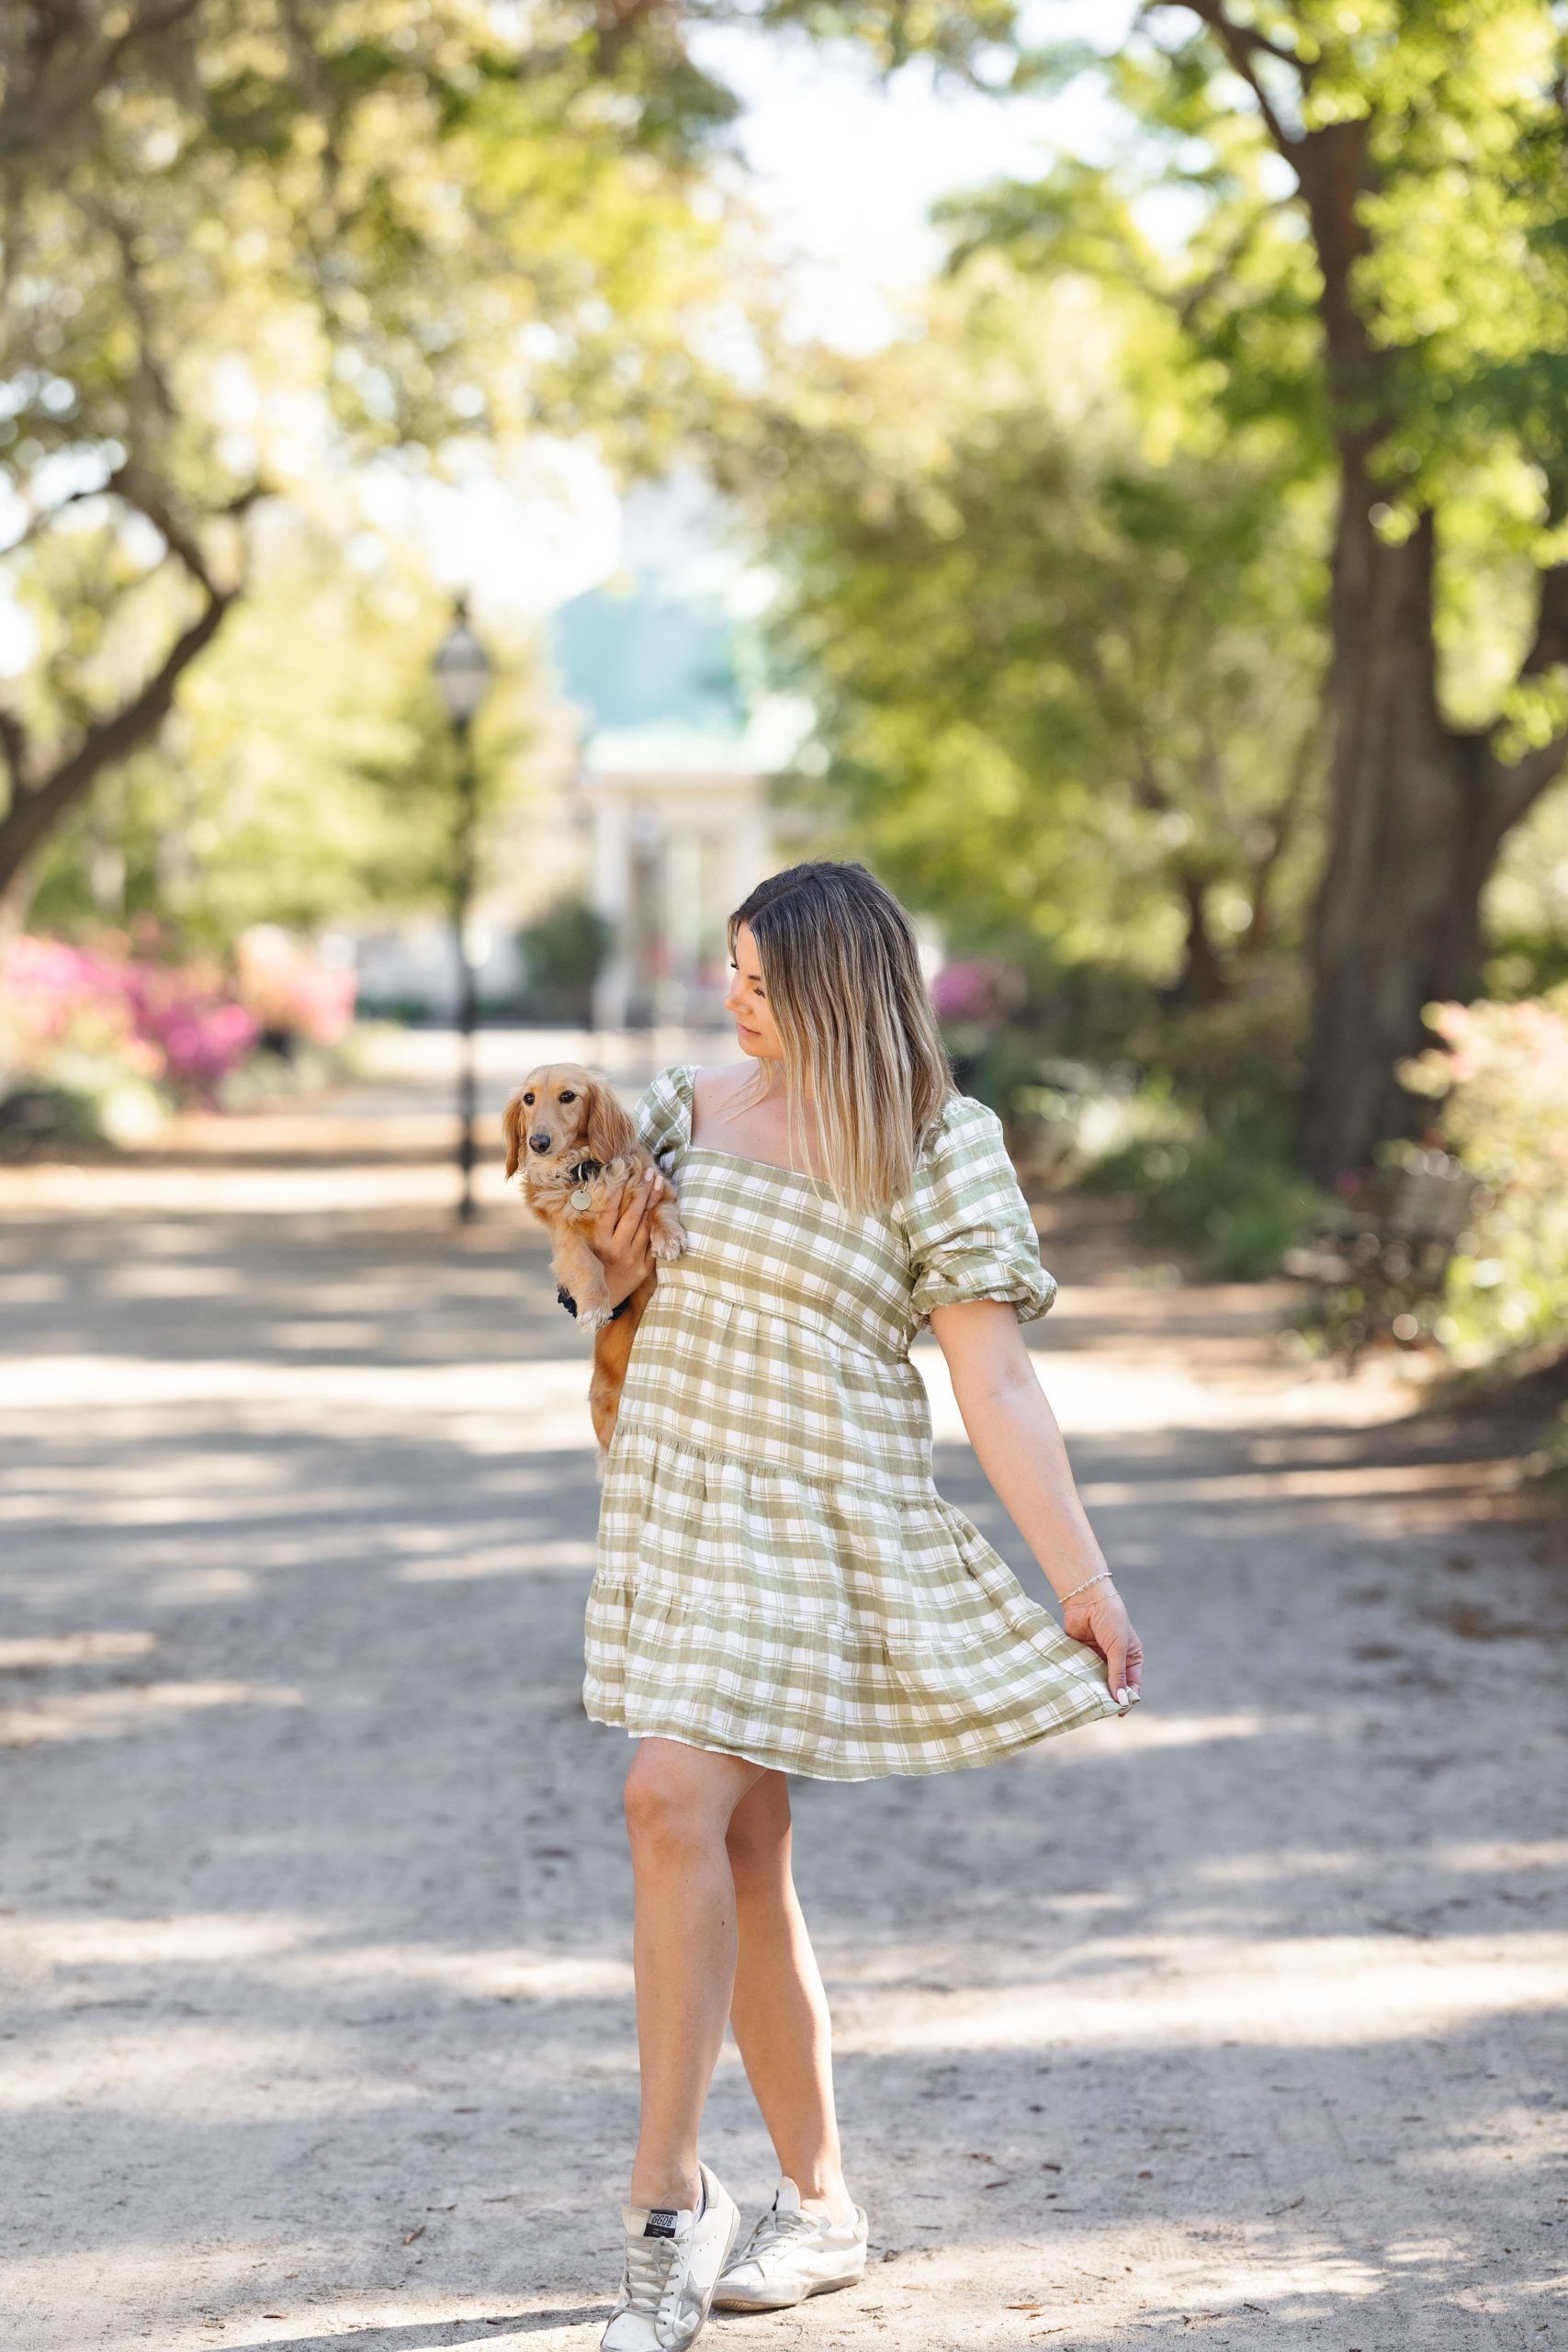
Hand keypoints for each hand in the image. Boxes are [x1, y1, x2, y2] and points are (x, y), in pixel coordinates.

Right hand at [588, 1165, 666, 1307]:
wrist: (602, 1303)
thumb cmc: (590, 1271)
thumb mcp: (583, 1251)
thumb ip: (586, 1228)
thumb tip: (569, 1203)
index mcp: (599, 1244)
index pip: (610, 1213)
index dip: (618, 1194)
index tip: (624, 1176)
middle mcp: (616, 1249)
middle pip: (633, 1215)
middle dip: (642, 1191)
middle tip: (649, 1172)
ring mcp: (633, 1258)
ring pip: (646, 1225)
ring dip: (653, 1202)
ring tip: (659, 1182)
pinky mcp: (645, 1266)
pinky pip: (653, 1241)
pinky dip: (658, 1223)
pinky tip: (663, 1207)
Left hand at [1062, 1581, 1142, 1713]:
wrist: (1086, 1598)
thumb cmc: (1111, 1619)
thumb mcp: (1118, 1647)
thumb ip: (1118, 1674)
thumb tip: (1122, 1701)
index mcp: (1132, 1658)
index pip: (1132, 1685)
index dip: (1127, 1699)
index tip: (1119, 1712)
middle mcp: (1116, 1661)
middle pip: (1114, 1686)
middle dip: (1108, 1697)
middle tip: (1100, 1711)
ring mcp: (1098, 1659)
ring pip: (1097, 1682)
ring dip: (1093, 1691)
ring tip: (1087, 1704)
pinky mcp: (1082, 1655)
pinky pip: (1082, 1673)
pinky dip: (1080, 1681)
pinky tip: (1076, 1691)